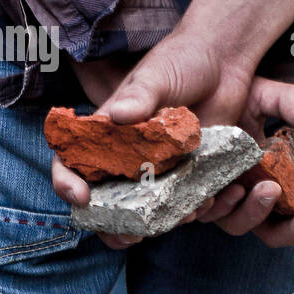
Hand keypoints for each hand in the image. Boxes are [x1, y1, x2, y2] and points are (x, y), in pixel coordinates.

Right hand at [52, 33, 293, 248]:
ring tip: (174, 220)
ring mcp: (161, 168)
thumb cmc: (181, 60)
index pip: (73, 161)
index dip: (68, 181)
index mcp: (108, 132)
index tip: (80, 196)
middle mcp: (129, 155)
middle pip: (107, 199)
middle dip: (111, 223)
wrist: (225, 62)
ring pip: (147, 209)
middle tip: (128, 234)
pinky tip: (205, 205)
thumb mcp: (157, 75)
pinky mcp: (192, 173)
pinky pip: (185, 201)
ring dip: (157, 222)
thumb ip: (139, 96)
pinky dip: (190, 210)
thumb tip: (117, 114)